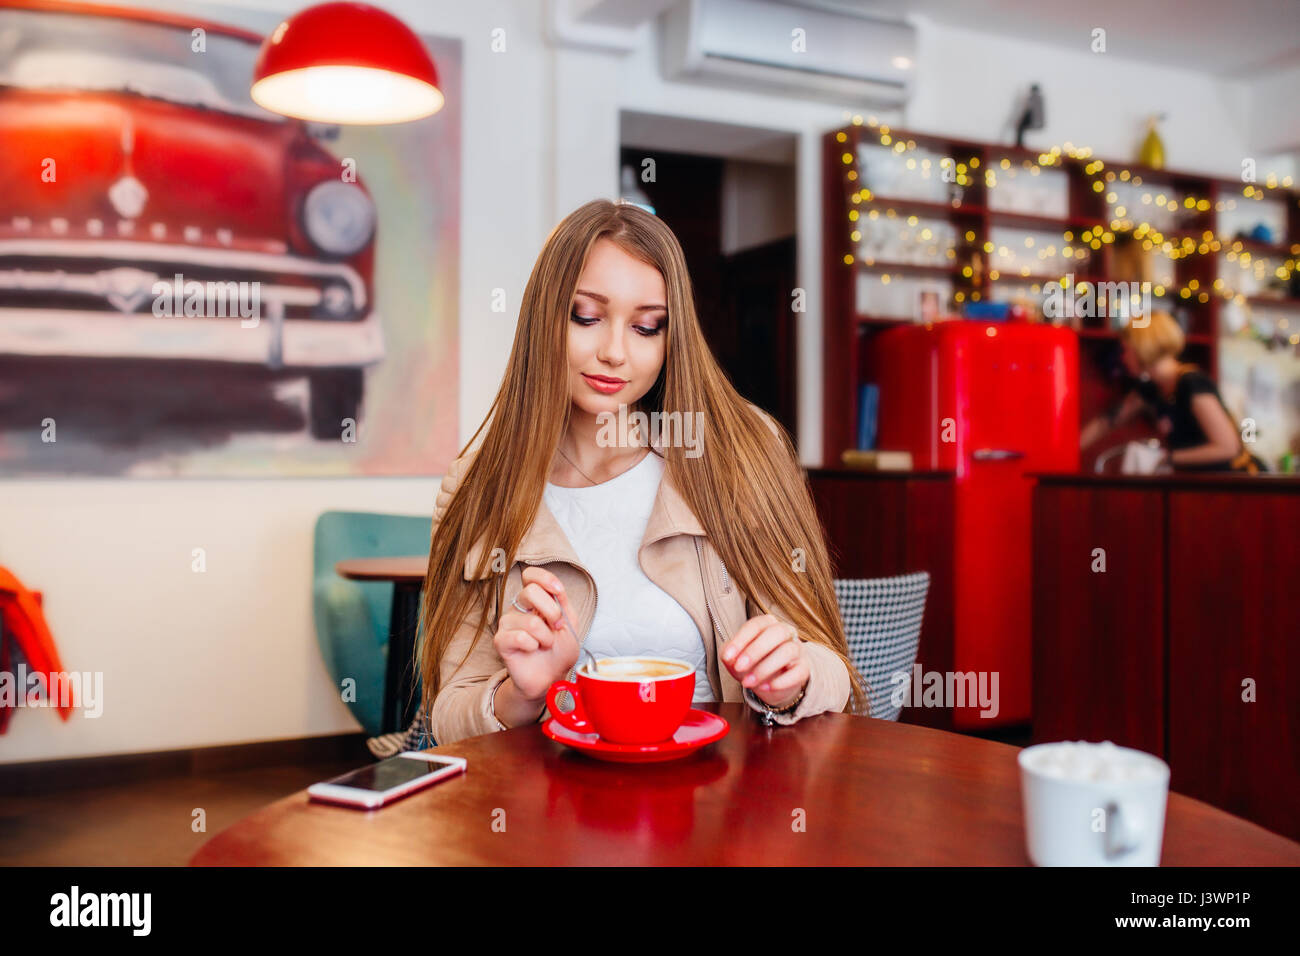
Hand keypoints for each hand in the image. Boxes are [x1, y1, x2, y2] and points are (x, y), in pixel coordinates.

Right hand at [492, 566, 579, 702]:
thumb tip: (555, 588)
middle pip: (530, 591)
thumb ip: (562, 602)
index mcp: (535, 600)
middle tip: (557, 627)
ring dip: (546, 637)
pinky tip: (532, 650)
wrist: (551, 677)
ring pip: (530, 621)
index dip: (545, 578)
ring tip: (545, 644)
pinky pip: (520, 637)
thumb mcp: (570, 622)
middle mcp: (519, 608)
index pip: (531, 575)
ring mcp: (508, 623)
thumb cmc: (559, 650)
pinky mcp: (501, 640)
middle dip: (552, 611)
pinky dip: (533, 646)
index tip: (559, 592)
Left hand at [721, 613, 809, 709]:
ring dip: (765, 668)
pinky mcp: (803, 668)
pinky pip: (798, 672)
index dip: (741, 640)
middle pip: (776, 633)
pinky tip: (766, 687)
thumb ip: (729, 653)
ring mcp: (797, 649)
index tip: (728, 656)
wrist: (770, 683)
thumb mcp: (735, 657)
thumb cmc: (752, 663)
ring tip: (748, 682)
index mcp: (767, 624)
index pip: (756, 625)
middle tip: (739, 667)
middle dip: (755, 651)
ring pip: (787, 652)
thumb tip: (729, 657)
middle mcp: (785, 632)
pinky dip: (781, 681)